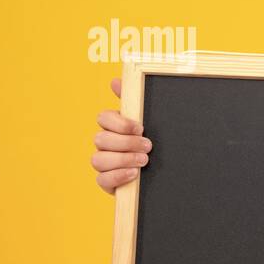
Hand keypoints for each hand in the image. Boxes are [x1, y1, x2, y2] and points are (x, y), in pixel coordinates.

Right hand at [92, 77, 153, 193]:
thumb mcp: (151, 122)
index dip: (119, 123)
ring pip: (98, 159)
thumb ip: (135, 103)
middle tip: (148, 146)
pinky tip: (135, 174)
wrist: (165, 173)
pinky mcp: (107, 182)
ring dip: (122, 159)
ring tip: (144, 160)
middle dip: (126, 143)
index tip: (141, 127)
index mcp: (114, 127)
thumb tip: (115, 81)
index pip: (103, 118)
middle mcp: (105, 144)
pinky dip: (118, 176)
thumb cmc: (155, 144)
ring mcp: (104, 163)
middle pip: (100, 139)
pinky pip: (101, 179)